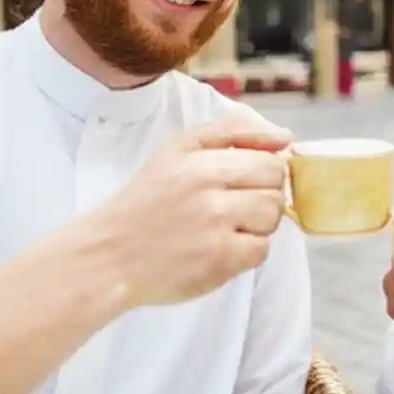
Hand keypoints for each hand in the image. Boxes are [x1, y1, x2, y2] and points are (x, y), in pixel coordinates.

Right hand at [82, 108, 292, 308]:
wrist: (107, 256)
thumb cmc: (147, 202)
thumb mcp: (177, 150)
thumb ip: (231, 132)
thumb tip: (285, 136)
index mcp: (198, 159)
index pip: (268, 158)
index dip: (263, 171)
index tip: (242, 183)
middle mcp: (207, 189)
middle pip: (275, 186)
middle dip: (264, 196)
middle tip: (234, 206)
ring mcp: (214, 226)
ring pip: (272, 217)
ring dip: (257, 225)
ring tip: (225, 227)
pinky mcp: (218, 261)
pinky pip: (261, 251)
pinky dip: (247, 252)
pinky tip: (220, 249)